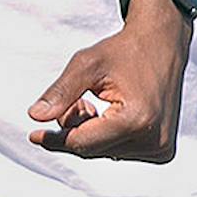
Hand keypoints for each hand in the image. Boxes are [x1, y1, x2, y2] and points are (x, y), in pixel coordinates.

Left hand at [27, 0, 191, 159]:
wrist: (162, 44)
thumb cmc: (123, 51)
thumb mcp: (87, 63)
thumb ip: (61, 92)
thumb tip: (35, 116)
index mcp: (136, 120)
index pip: (83, 142)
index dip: (55, 139)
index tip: (33, 135)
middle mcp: (154, 140)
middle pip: (92, 150)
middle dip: (74, 129)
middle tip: (77, 100)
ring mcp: (161, 149)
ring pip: (104, 152)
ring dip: (90, 132)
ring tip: (95, 102)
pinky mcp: (163, 151)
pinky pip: (119, 151)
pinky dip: (106, 137)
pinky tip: (111, 114)